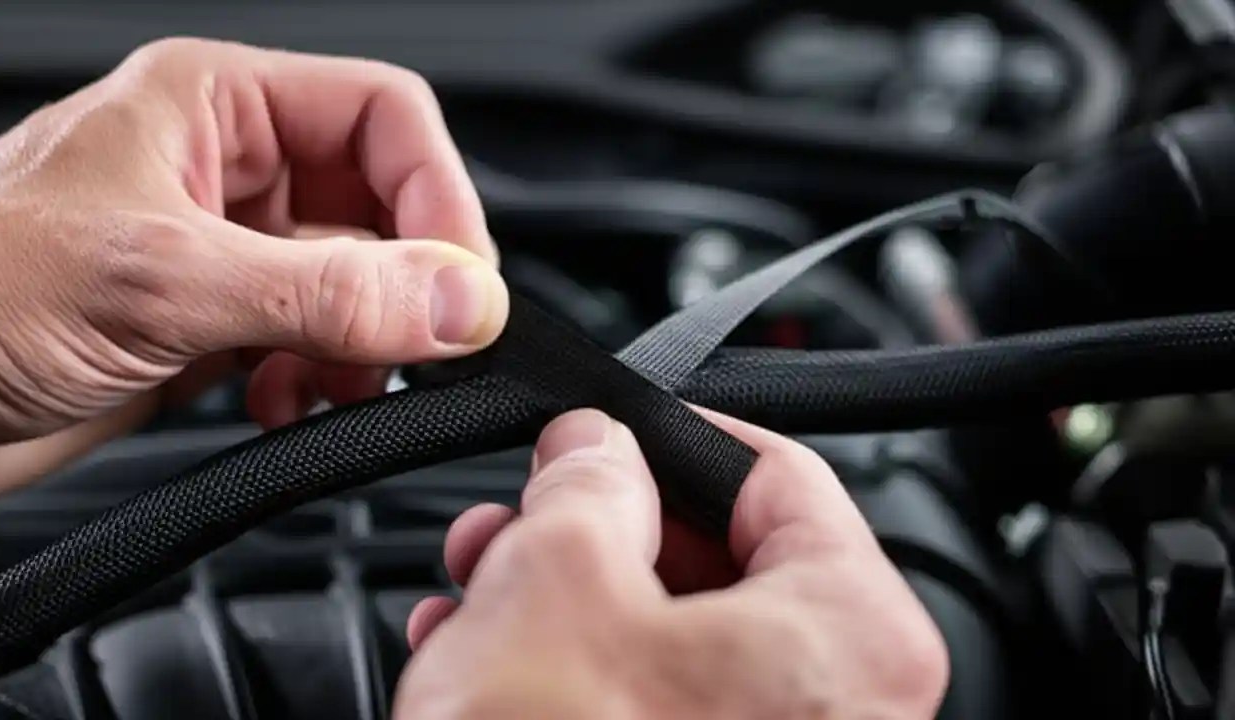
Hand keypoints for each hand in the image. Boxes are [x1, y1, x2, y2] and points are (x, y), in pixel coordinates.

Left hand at [0, 38, 506, 497]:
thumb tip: (455, 298)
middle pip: (380, 205)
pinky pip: (310, 339)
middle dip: (402, 282)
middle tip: (411, 345)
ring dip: (362, 340)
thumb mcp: (162, 281)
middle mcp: (227, 170)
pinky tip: (280, 402)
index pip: (385, 118)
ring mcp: (220, 252)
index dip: (439, 195)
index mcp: (216, 107)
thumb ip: (326, 290)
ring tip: (331, 381)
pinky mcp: (207, 324)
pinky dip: (318, 378)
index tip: (460, 285)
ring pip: (353, 281)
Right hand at [396, 408, 949, 718]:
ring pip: (676, 642)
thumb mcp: (556, 584)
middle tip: (517, 521)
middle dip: (596, 533)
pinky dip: (580, 682)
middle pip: (719, 564)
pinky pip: (661, 714)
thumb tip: (596, 449)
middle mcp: (844, 712)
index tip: (600, 438)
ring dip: (569, 606)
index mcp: (850, 634)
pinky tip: (495, 671)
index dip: (667, 441)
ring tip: (478, 596)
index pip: (775, 476)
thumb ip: (587, 482)